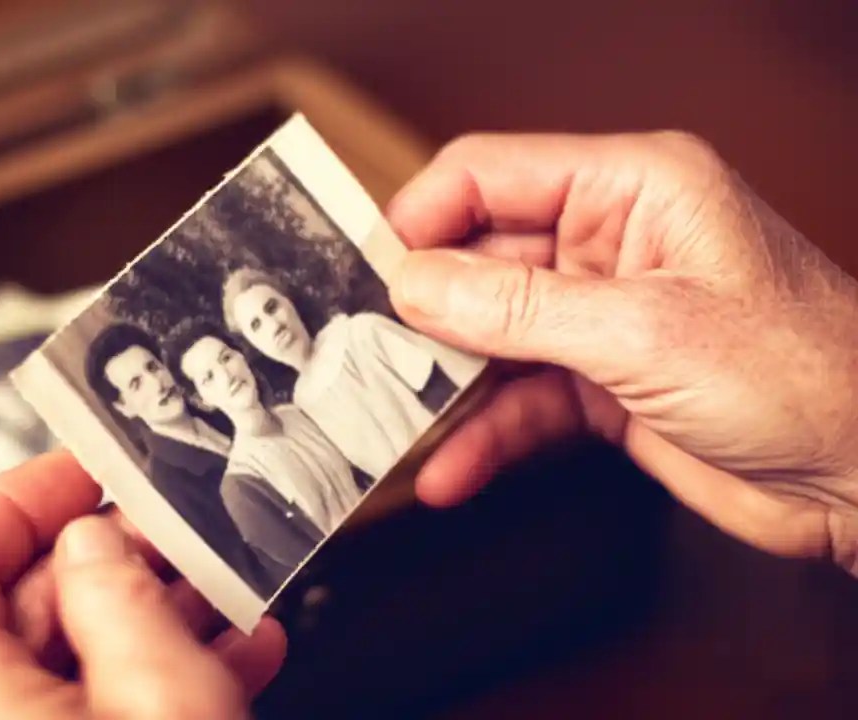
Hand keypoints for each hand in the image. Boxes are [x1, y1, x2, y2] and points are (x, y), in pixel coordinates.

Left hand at [0, 451, 286, 718]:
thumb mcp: (163, 700)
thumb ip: (121, 601)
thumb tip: (96, 540)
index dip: (21, 497)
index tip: (88, 466)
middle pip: (24, 605)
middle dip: (115, 554)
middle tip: (180, 526)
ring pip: (74, 660)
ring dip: (155, 615)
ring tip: (225, 586)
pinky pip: (101, 709)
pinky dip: (163, 678)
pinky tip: (236, 653)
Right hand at [385, 131, 857, 574]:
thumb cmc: (805, 375)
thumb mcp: (642, 331)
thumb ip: (516, 306)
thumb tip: (414, 282)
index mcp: (630, 188)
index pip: (491, 175)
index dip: (422, 217)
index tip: (370, 273)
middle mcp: (610, 242)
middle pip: (479, 260)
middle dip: (423, 314)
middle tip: (365, 360)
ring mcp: (603, 315)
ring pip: (491, 337)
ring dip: (445, 386)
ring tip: (393, 424)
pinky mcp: (603, 382)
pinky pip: (521, 399)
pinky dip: (485, 435)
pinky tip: (452, 470)